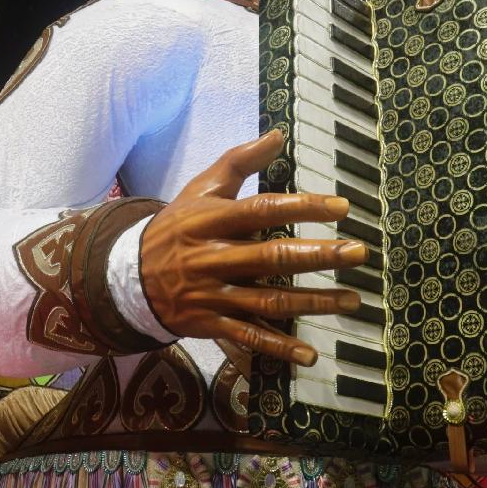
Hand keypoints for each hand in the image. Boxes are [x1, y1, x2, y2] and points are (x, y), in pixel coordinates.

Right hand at [138, 130, 367, 365]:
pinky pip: (248, 337)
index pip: (261, 209)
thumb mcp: (200, 190)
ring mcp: (211, 294)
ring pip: (268, 300)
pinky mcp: (210, 323)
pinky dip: (279, 348)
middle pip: (271, 256)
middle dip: (318, 255)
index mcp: (210, 220)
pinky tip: (310, 354)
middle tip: (358, 252)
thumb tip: (279, 133)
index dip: (301, 207)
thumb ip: (239, 161)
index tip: (340, 207)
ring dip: (313, 303)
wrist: (129, 277)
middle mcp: (212, 257)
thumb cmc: (176, 228)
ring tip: (352, 299)